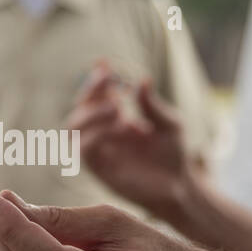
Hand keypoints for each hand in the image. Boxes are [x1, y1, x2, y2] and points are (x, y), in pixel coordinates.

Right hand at [66, 62, 191, 217]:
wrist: (178, 186)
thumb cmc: (173, 154)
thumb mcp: (169, 124)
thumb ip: (152, 105)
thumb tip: (143, 80)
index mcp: (114, 118)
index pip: (96, 96)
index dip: (96, 79)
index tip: (104, 64)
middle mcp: (102, 133)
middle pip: (79, 108)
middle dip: (91, 93)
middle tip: (112, 87)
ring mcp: (99, 151)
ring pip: (73, 128)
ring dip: (92, 114)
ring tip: (118, 109)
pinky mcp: (99, 170)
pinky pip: (85, 150)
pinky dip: (98, 134)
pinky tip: (121, 127)